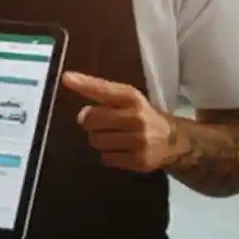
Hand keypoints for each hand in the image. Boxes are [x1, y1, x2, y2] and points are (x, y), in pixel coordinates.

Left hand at [62, 71, 180, 172]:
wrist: (172, 140)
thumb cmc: (141, 115)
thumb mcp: (127, 100)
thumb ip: (103, 101)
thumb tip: (81, 116)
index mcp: (132, 97)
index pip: (103, 89)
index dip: (84, 84)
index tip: (66, 78)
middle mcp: (136, 117)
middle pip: (92, 119)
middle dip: (91, 123)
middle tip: (102, 124)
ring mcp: (139, 140)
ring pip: (96, 141)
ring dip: (99, 139)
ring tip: (114, 137)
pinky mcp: (139, 160)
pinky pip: (106, 158)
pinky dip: (109, 155)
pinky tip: (122, 150)